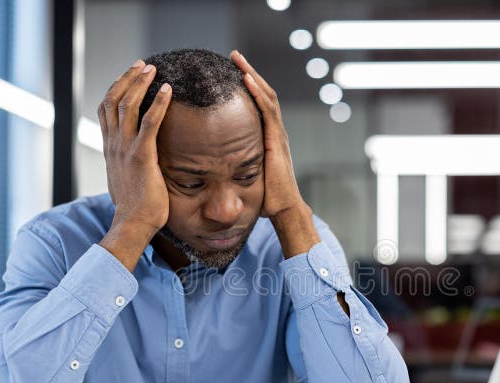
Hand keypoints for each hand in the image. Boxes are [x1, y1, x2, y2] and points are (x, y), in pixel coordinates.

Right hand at [97, 59, 171, 239]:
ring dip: (140, 83)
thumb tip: (139, 163)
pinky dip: (159, 103)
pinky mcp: (141, 156)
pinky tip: (168, 90)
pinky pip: (149, 122)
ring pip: (127, 105)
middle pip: (113, 100)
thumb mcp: (127, 180)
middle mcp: (113, 144)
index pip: (106, 109)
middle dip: (128, 78)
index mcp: (110, 149)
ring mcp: (125, 149)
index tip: (130, 76)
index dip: (117, 89)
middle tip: (143, 65)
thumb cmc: (136, 208)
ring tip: (152, 69)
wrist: (132, 224)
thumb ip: (130, 165)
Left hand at [229, 51, 305, 218]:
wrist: (284, 209)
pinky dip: (256, 93)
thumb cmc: (266, 198)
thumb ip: (237, 165)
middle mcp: (275, 132)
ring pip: (266, 96)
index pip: (259, 104)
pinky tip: (245, 79)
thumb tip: (216, 165)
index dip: (248, 86)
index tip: (233, 71)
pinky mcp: (276, 140)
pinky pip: (267, 110)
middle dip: (249, 73)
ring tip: (238, 59)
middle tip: (234, 56)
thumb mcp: (248, 175)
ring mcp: (278, 134)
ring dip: (252, 76)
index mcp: (268, 137)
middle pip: (264, 93)